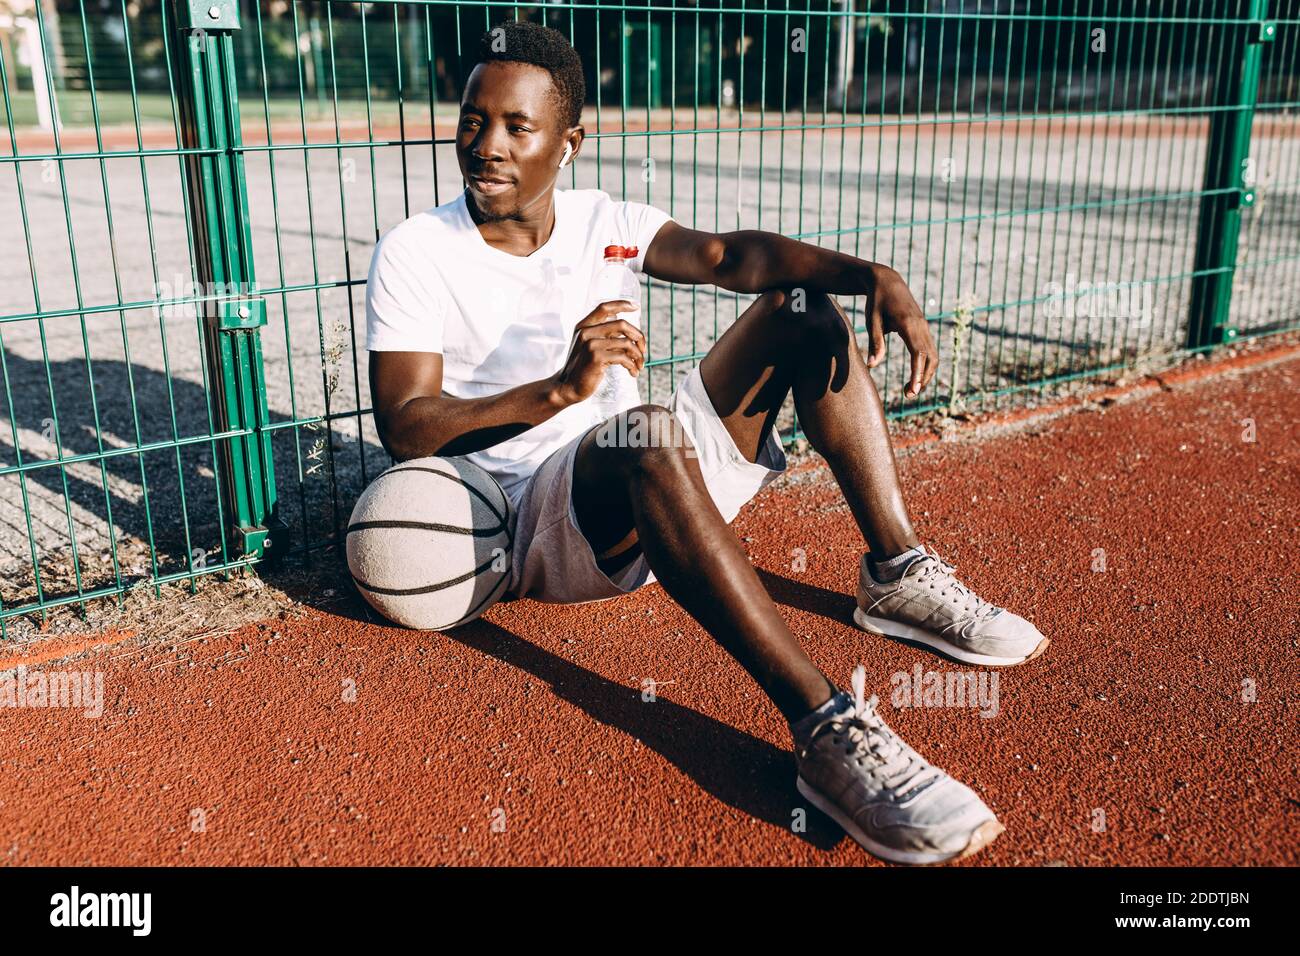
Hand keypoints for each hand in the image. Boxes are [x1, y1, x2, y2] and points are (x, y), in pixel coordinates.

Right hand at [549, 300, 645, 405]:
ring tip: (639, 365)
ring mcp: (590, 344)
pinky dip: (632, 365)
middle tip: (643, 349)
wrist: (568, 387)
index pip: (604, 308)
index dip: (621, 304)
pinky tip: (633, 373)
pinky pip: (623, 357)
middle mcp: (586, 332)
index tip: (636, 306)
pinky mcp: (596, 357)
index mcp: (584, 326)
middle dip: (638, 336)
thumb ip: (604, 335)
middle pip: (621, 324)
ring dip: (638, 355)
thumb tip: (628, 329)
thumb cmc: (583, 368)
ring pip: (626, 342)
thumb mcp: (590, 346)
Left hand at [865, 265, 937, 398]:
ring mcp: (924, 326)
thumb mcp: (872, 321)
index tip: (913, 390)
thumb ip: (876, 343)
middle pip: (931, 359)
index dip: (917, 374)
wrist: (887, 280)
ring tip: (911, 389)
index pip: (919, 355)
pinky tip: (916, 375)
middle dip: (923, 379)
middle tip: (909, 395)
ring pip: (933, 355)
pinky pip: (930, 349)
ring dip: (926, 374)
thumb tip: (872, 366)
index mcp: (909, 324)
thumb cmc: (876, 301)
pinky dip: (926, 364)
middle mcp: (921, 326)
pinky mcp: (923, 327)